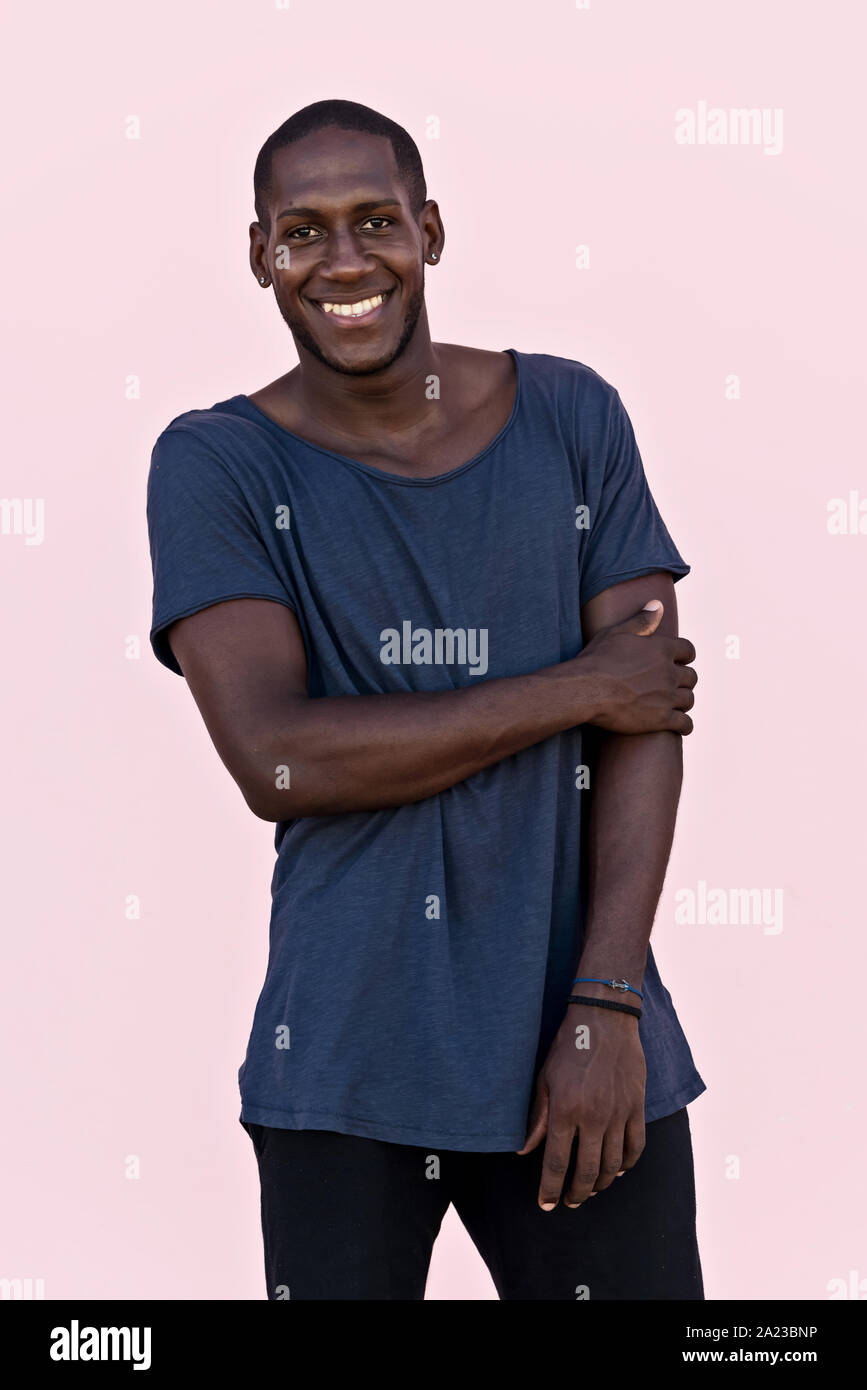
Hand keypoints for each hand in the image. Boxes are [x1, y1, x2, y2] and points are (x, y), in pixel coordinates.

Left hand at [517, 1003, 645, 1208]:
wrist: (604, 1019)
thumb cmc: (568, 1046)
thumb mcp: (544, 1078)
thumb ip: (537, 1118)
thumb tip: (523, 1151)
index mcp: (565, 1110)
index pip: (556, 1163)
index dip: (550, 1189)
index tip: (546, 1205)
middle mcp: (593, 1117)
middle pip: (587, 1171)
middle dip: (577, 1193)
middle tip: (570, 1202)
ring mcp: (618, 1113)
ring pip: (613, 1164)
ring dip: (601, 1183)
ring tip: (592, 1189)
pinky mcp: (636, 1107)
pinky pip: (636, 1146)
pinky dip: (628, 1164)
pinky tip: (618, 1169)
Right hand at [578, 600, 696, 734]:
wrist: (586, 690)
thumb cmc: (598, 659)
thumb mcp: (617, 632)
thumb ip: (641, 620)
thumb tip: (658, 604)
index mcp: (662, 649)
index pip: (689, 650)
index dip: (685, 656)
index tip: (681, 660)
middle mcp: (669, 672)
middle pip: (691, 677)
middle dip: (684, 680)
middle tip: (674, 684)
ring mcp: (667, 697)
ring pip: (689, 700)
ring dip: (683, 701)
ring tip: (675, 704)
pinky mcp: (661, 719)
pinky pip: (685, 724)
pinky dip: (685, 725)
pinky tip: (681, 726)